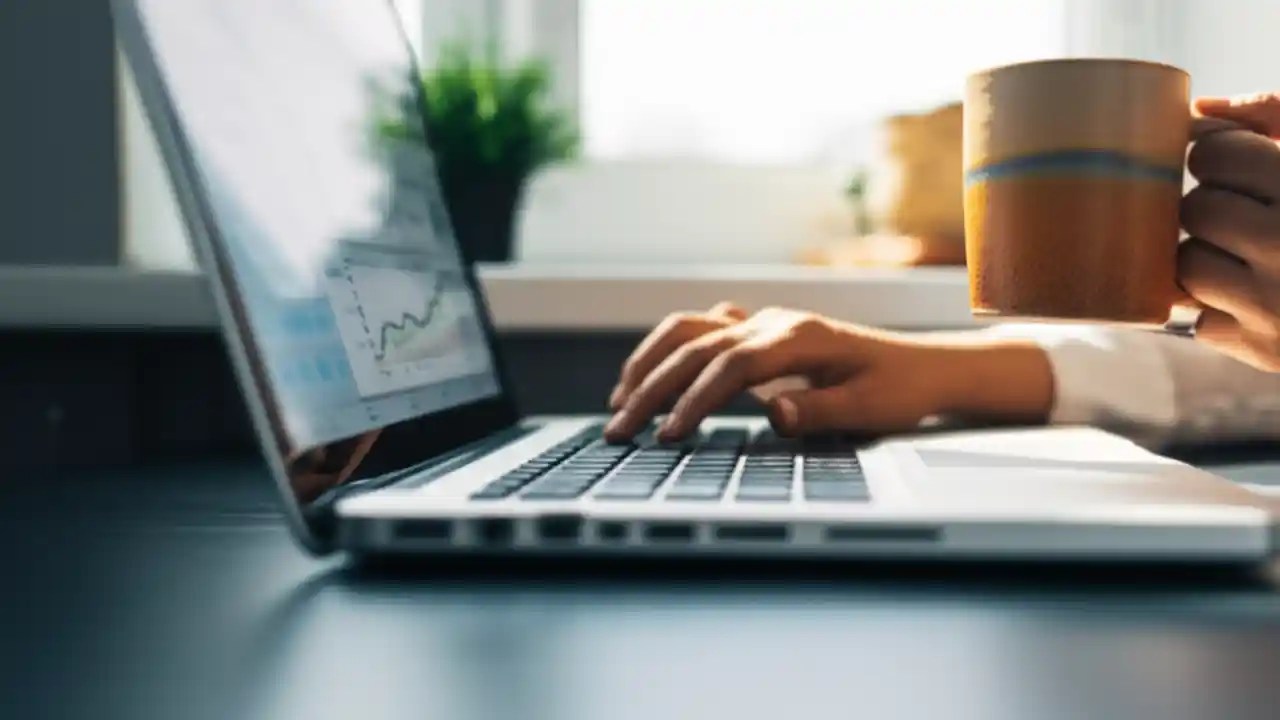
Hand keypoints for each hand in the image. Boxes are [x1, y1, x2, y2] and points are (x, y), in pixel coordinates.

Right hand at [604, 303, 1054, 441]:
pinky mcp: (760, 333)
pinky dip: (668, 352)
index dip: (694, 400)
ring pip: (688, 330)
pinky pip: (701, 331)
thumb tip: (771, 413)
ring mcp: (764, 322)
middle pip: (695, 346)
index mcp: (799, 338)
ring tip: (619, 400)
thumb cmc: (901, 390)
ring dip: (649, 363)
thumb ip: (819, 411)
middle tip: (619, 430)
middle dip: (651, 388)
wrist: (927, 367)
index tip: (667, 435)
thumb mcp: (870, 409)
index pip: (730, 366)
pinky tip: (650, 376)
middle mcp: (774, 322)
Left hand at [1179, 93, 1279, 370]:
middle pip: (1195, 209)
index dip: (1218, 157)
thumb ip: (1275, 118)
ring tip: (1251, 256)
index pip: (1214, 154)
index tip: (1235, 167)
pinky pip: (1199, 319)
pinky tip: (1260, 300)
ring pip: (1187, 263)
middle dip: (1213, 207)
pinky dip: (1220, 311)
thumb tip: (1199, 111)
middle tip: (1246, 214)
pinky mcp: (1262, 349)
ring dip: (1209, 258)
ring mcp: (1275, 303)